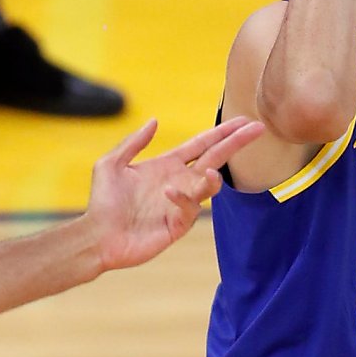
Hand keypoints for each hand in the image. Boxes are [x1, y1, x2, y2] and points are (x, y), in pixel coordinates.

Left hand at [84, 116, 263, 272]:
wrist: (97, 236)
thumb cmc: (102, 202)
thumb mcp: (111, 164)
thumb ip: (133, 143)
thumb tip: (154, 121)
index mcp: (167, 166)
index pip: (202, 145)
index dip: (222, 132)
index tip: (243, 121)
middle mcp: (178, 182)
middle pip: (215, 159)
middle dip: (235, 144)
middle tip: (258, 129)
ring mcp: (180, 205)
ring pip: (208, 187)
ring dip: (213, 180)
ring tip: (213, 174)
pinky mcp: (177, 226)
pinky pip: (189, 209)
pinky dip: (183, 199)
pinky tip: (169, 192)